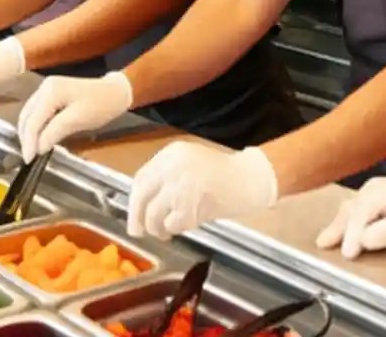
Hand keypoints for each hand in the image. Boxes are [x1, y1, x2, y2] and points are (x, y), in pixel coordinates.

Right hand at [18, 71, 132, 161]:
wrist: (115, 92)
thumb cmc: (101, 105)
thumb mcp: (78, 120)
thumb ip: (55, 132)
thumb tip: (38, 147)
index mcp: (50, 91)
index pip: (33, 121)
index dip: (29, 142)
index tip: (28, 160)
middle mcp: (44, 87)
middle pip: (27, 116)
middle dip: (26, 138)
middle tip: (29, 157)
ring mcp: (46, 89)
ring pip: (29, 114)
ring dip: (29, 132)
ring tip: (32, 150)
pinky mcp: (51, 94)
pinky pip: (37, 112)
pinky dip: (36, 126)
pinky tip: (39, 137)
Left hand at [128, 142, 277, 240]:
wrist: (251, 178)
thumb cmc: (224, 173)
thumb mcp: (191, 163)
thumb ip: (168, 176)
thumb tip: (143, 201)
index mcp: (172, 153)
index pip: (141, 177)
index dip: (135, 198)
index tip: (135, 211)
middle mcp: (172, 166)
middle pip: (141, 195)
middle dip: (136, 216)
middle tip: (137, 230)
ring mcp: (180, 185)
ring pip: (154, 213)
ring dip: (156, 227)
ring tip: (163, 231)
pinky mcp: (190, 205)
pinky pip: (172, 223)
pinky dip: (173, 229)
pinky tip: (180, 228)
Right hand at [315, 178, 385, 259]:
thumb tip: (363, 240)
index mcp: (380, 192)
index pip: (359, 216)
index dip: (351, 236)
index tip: (348, 255)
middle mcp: (372, 189)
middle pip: (349, 212)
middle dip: (337, 229)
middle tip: (322, 246)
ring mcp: (373, 193)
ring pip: (349, 211)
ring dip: (338, 226)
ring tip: (324, 241)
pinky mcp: (376, 200)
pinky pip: (355, 212)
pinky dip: (346, 222)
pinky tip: (339, 230)